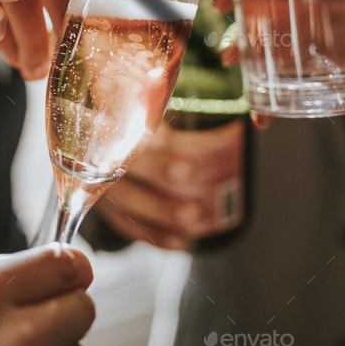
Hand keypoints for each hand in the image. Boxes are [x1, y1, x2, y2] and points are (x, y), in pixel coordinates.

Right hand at [90, 118, 245, 249]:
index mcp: (114, 122)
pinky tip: (182, 242)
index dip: (155, 135)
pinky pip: (129, 227)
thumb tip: (250, 118)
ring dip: (162, 210)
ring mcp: (101, 187)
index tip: (180, 145)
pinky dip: (156, 236)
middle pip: (129, 164)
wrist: (95, 148)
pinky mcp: (109, 211)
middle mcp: (103, 155)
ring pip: (130, 202)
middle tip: (188, 173)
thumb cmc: (134, 125)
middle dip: (160, 169)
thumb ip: (177, 103)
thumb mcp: (145, 105)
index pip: (131, 126)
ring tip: (194, 217)